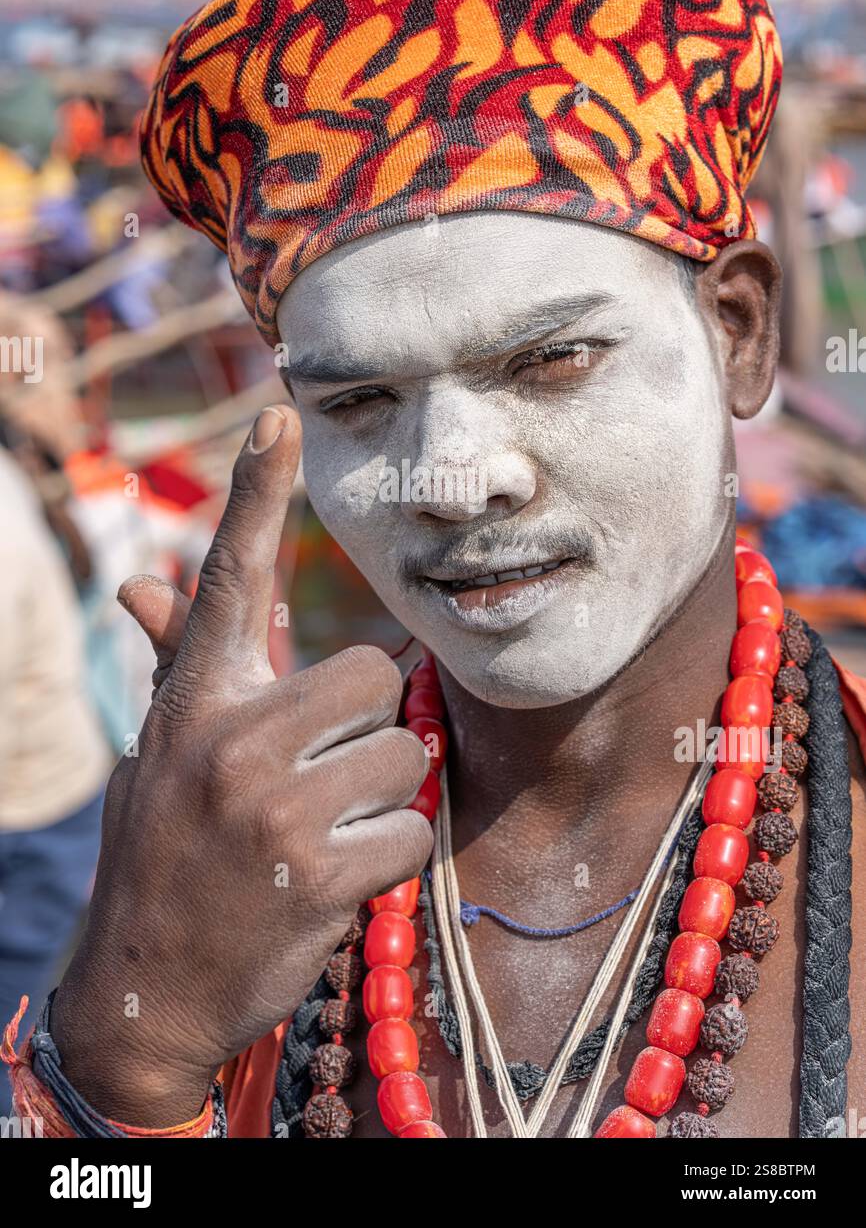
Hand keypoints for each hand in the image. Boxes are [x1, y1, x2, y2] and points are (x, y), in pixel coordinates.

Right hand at [51, 405, 431, 1125]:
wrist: (144, 988)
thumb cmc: (164, 850)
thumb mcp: (161, 753)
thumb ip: (181, 666)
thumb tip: (147, 583)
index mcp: (194, 702)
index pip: (230, 577)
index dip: (256, 493)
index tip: (281, 412)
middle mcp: (229, 742)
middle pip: (372, 673)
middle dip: (369, 724)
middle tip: (326, 772)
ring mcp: (274, 812)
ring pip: (405, 754)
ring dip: (383, 796)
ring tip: (323, 831)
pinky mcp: (322, 876)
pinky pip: (412, 830)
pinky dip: (389, 858)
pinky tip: (334, 882)